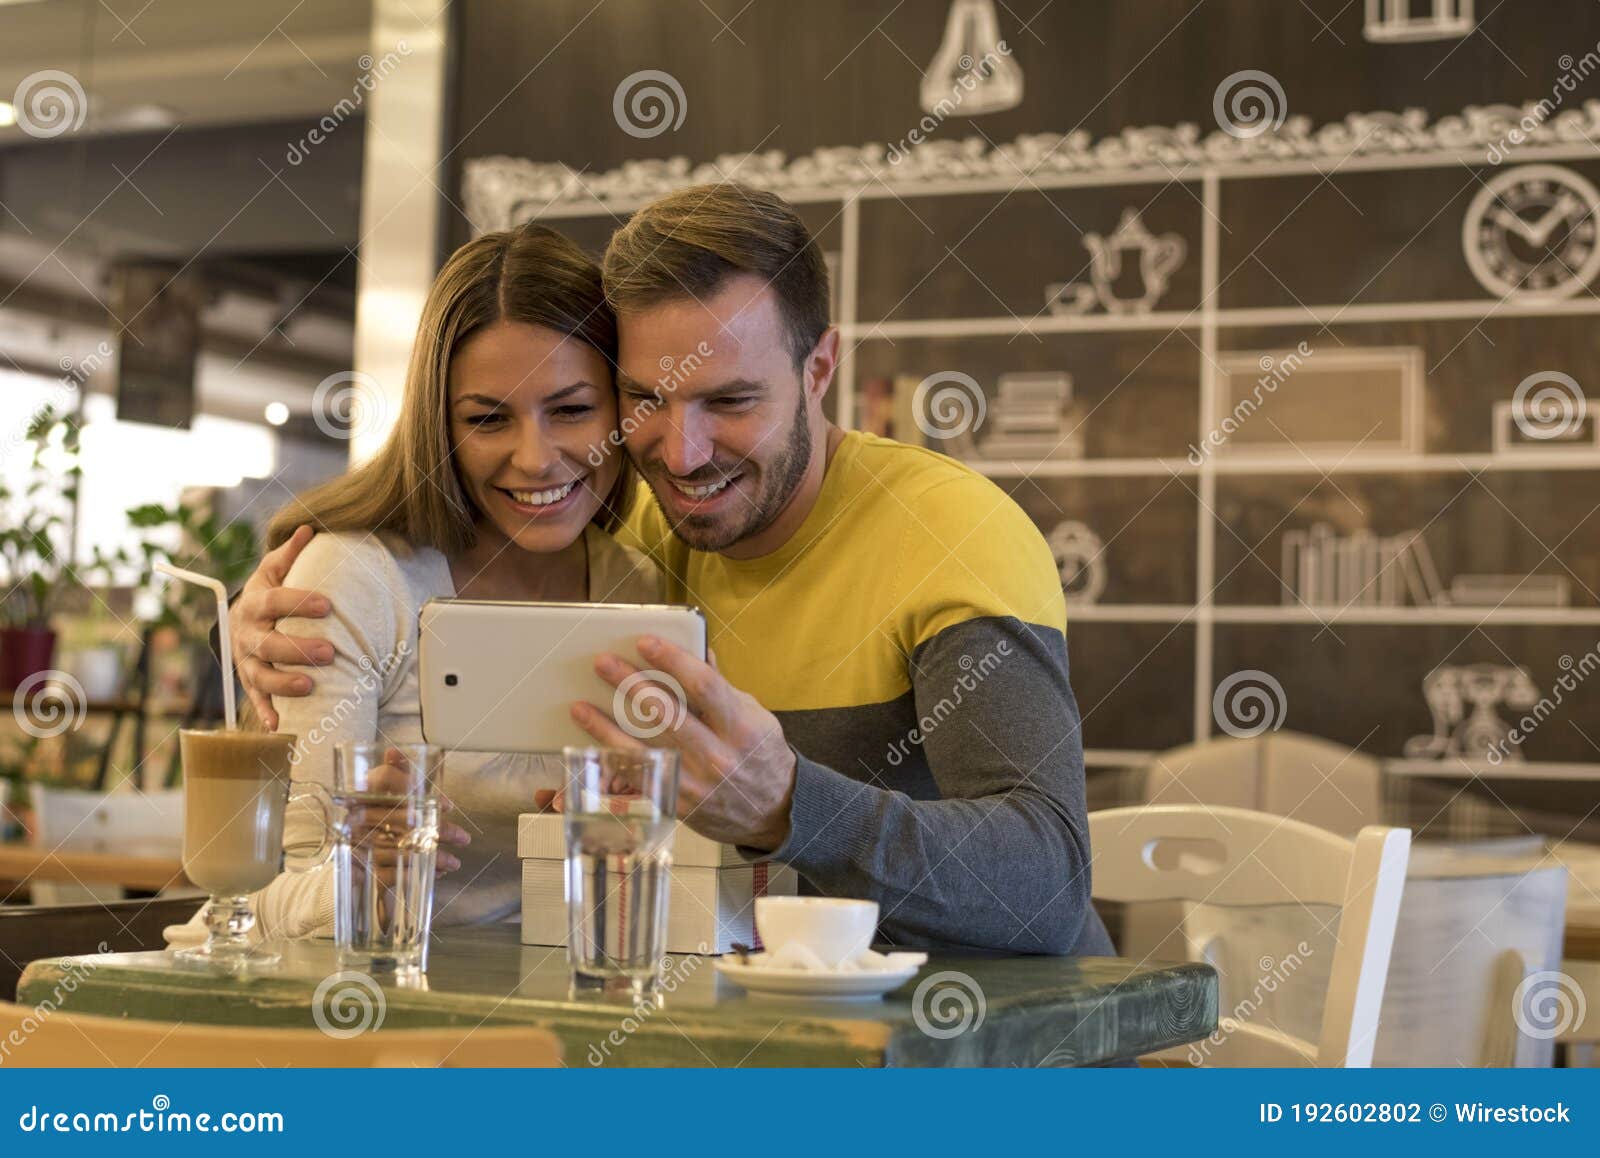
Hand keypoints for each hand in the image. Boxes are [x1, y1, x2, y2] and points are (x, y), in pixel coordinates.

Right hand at [232, 525, 335, 729]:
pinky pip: (255, 700)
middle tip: (330, 653)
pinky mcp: (250, 682)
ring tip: (310, 687)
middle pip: (268, 644)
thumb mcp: (275, 571)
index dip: (299, 602)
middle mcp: (247, 634)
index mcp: (255, 603)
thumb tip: (308, 530)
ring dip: (284, 684)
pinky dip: (266, 713)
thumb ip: (290, 554)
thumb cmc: (268, 593)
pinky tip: (279, 725)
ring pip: (260, 676)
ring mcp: (247, 661)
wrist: (242, 619)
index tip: (328, 606)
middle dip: (297, 649)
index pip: (275, 602)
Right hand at [356, 750, 470, 876]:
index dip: (418, 788)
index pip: (386, 777)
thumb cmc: (372, 818)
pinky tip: (434, 873)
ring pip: (400, 848)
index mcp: (362, 790)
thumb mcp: (383, 793)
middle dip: (439, 830)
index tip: (448, 805)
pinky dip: (415, 875)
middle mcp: (356, 814)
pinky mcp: (358, 867)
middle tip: (463, 837)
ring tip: (454, 862)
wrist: (345, 858)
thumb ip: (394, 772)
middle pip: (403, 819)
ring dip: (432, 857)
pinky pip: (388, 873)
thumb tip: (394, 751)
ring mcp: (356, 842)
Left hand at [570, 636, 796, 849]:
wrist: (776, 811)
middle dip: (630, 685)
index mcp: (741, 726)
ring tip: (580, 706)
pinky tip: (590, 748)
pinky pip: (639, 781)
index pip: (703, 685)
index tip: (645, 641)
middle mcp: (718, 755)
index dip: (672, 660)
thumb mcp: (754, 715)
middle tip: (603, 664)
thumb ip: (721, 686)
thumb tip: (698, 648)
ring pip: (644, 749)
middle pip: (666, 714)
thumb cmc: (761, 755)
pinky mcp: (678, 805)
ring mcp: (696, 783)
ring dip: (606, 726)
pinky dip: (611, 764)